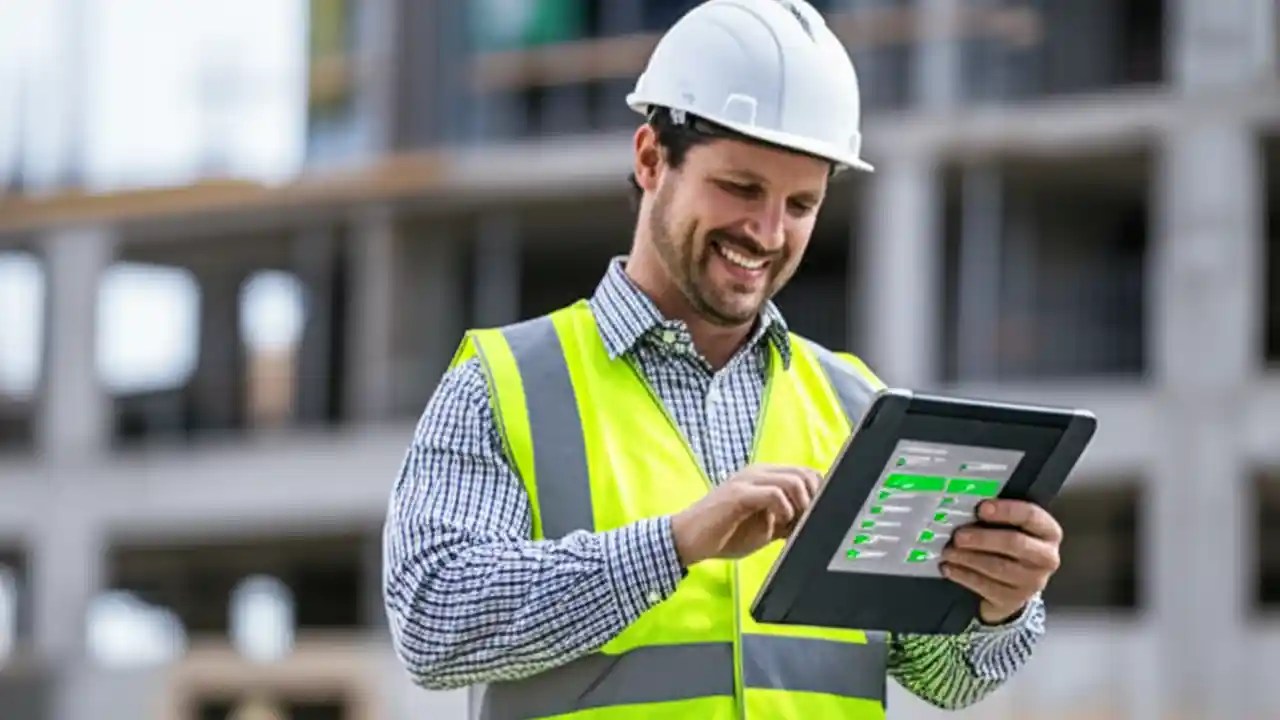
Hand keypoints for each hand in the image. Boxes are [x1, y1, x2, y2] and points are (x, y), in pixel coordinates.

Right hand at [670, 464, 821, 565]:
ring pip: (794, 480)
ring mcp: (748, 479)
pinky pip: (775, 493)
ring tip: (792, 525)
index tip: (813, 519)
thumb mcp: (765, 528)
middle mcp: (759, 472)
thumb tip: (813, 521)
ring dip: (801, 506)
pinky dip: (784, 510)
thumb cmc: (724, 534)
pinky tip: (778, 525)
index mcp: (766, 477)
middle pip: (805, 474)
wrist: (688, 539)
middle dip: (813, 501)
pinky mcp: (739, 492)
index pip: (806, 474)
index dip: (817, 496)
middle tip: (805, 524)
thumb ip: (787, 519)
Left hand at [940, 499, 1061, 624]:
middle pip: (1014, 543)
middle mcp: (1047, 558)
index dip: (1006, 511)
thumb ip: (997, 516)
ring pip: (998, 567)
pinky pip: (986, 587)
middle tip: (958, 536)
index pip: (1031, 516)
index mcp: (1048, 532)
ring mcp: (1033, 582)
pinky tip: (948, 568)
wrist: (1013, 586)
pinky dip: (964, 576)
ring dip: (968, 558)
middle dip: (982, 538)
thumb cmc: (1009, 545)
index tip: (981, 508)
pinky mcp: (1014, 600)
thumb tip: (966, 504)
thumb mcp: (1011, 527)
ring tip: (948, 552)